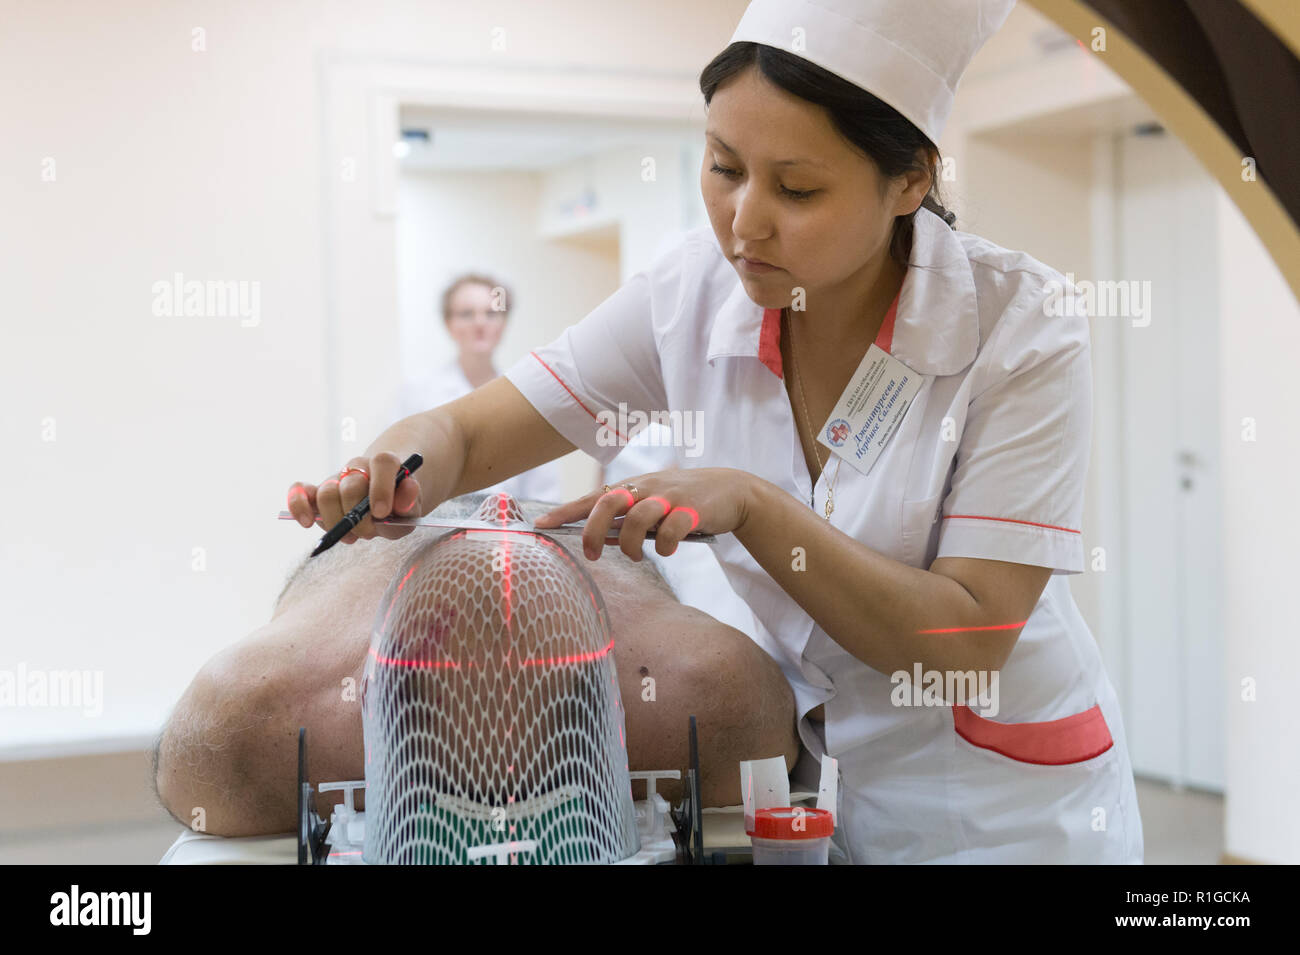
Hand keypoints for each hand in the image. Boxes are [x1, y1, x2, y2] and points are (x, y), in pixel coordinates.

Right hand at [285, 451, 424, 542]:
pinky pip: (299, 490)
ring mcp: (336, 479)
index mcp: (385, 464)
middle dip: (359, 516)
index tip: (382, 512)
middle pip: (352, 485)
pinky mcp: (317, 492)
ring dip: (337, 520)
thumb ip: (410, 500)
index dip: (381, 487)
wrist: (386, 496)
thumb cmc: (399, 504)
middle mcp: (358, 467)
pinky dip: (298, 504)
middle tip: (370, 532)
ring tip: (351, 535)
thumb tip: (408, 492)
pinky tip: (306, 522)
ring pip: (327, 492)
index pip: (383, 463)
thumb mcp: (411, 506)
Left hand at [533, 468, 752, 560]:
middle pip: (607, 502)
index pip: (592, 498)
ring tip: (636, 555)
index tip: (541, 525)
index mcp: (633, 486)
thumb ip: (626, 519)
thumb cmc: (684, 501)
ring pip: (636, 518)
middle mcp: (647, 488)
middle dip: (593, 530)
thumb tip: (597, 540)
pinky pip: (670, 531)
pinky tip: (668, 549)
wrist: (732, 490)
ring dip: (630, 544)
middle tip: (591, 554)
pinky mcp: (692, 510)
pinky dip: (665, 546)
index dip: (566, 511)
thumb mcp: (653, 505)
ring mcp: (669, 497)